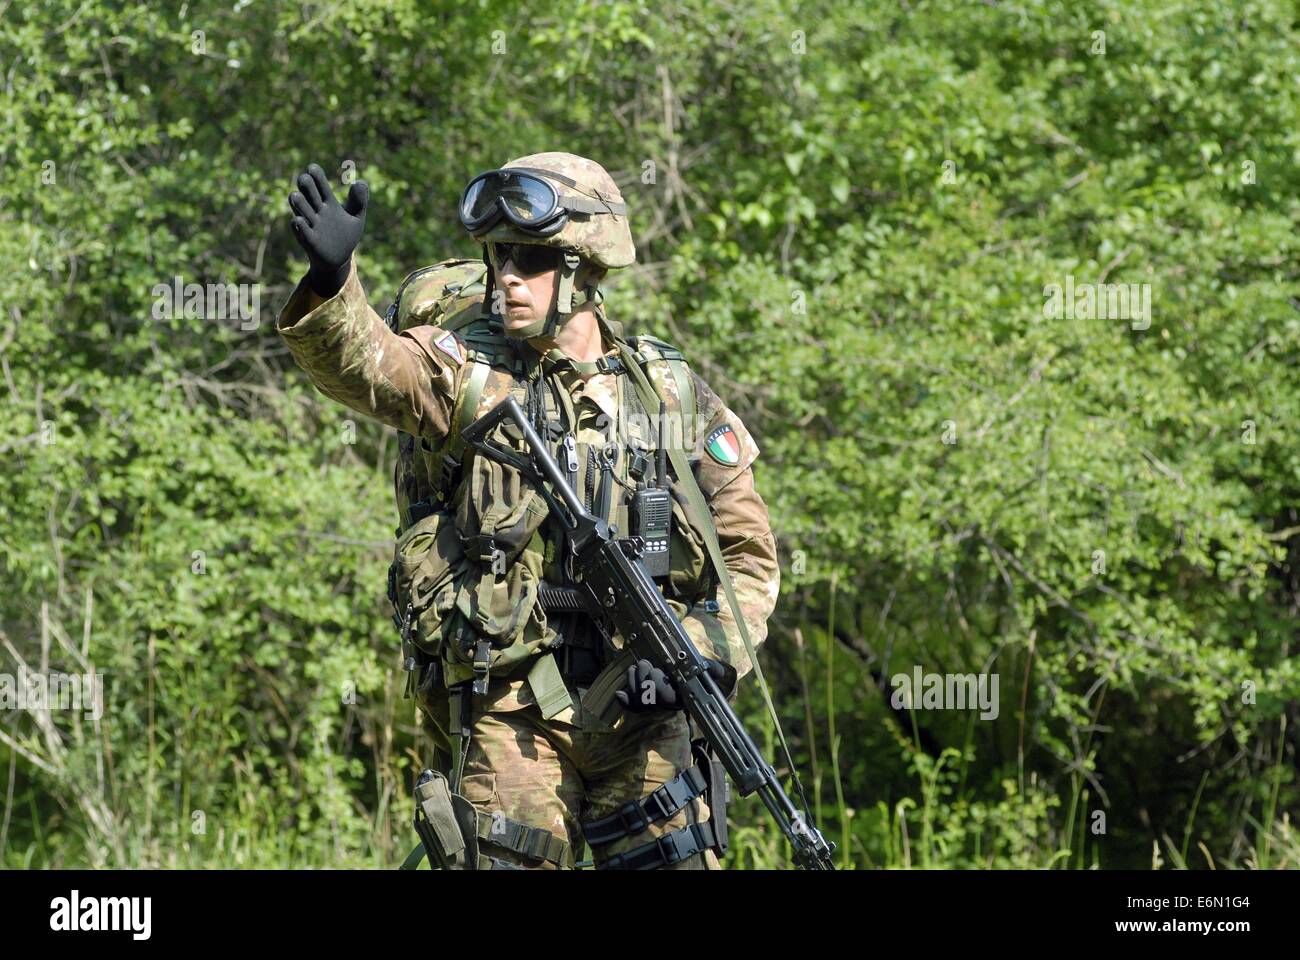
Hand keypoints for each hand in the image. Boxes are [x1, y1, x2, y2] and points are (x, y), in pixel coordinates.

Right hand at [288, 162, 368, 298]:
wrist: (340, 259)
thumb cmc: (345, 235)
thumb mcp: (357, 218)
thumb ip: (360, 201)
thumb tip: (360, 182)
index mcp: (328, 202)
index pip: (319, 183)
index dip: (315, 175)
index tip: (312, 168)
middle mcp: (317, 210)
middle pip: (307, 192)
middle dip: (305, 184)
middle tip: (305, 179)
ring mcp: (311, 224)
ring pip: (300, 208)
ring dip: (298, 202)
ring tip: (296, 196)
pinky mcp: (309, 241)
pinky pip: (300, 230)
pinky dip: (299, 225)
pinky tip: (298, 220)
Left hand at [614, 658, 732, 711]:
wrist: (684, 674)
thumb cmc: (694, 672)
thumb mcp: (705, 669)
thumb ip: (711, 668)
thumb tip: (715, 670)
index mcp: (682, 698)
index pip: (668, 699)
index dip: (658, 686)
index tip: (656, 670)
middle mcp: (668, 705)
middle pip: (651, 701)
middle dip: (643, 681)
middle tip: (643, 663)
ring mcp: (655, 705)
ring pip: (639, 702)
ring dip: (633, 683)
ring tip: (634, 668)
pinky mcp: (644, 704)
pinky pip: (633, 708)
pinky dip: (625, 702)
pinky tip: (619, 693)